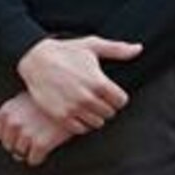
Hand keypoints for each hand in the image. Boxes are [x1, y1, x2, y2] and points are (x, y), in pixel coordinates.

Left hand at [0, 92, 75, 165]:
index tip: (18, 132)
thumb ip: (5, 115)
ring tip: (40, 140)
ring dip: (29, 151)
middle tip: (32, 137)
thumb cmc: (46, 100)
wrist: (71, 100)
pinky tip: (46, 147)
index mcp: (7, 111)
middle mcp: (13, 123)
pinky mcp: (40, 143)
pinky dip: (39, 157)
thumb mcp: (22, 100)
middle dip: (18, 144)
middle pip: (8, 146)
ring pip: (19, 154)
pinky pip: (33, 160)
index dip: (7, 135)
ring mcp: (26, 133)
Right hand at [16, 36, 141, 133]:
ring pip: (97, 123)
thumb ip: (117, 50)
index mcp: (99, 82)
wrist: (35, 59)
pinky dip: (81, 123)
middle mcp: (87, 98)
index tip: (110, 93)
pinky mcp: (61, 116)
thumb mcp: (92, 45)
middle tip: (97, 98)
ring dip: (95, 116)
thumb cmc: (66, 51)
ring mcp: (74, 109)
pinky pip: (80, 129)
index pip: (121, 101)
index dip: (117, 97)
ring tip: (87, 105)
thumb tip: (139, 49)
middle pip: (110, 113)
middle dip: (106, 106)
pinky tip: (77, 112)